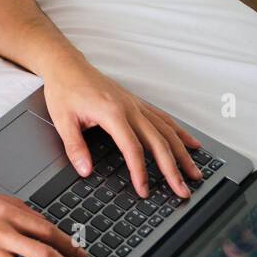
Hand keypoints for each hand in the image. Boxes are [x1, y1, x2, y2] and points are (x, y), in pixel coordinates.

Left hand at [41, 57, 202, 198]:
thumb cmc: (65, 89)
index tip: (144, 190)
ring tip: (194, 173)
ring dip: (183, 153)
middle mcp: (129, 108)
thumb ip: (75, 147)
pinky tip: (192, 144)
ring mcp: (136, 105)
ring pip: (166, 131)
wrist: (67, 65)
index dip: (140, 172)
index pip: (132, 148)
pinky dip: (180, 132)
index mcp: (112, 113)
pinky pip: (164, 119)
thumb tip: (85, 170)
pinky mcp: (137, 102)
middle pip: (158, 142)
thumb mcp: (61, 120)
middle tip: (182, 190)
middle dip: (172, 169)